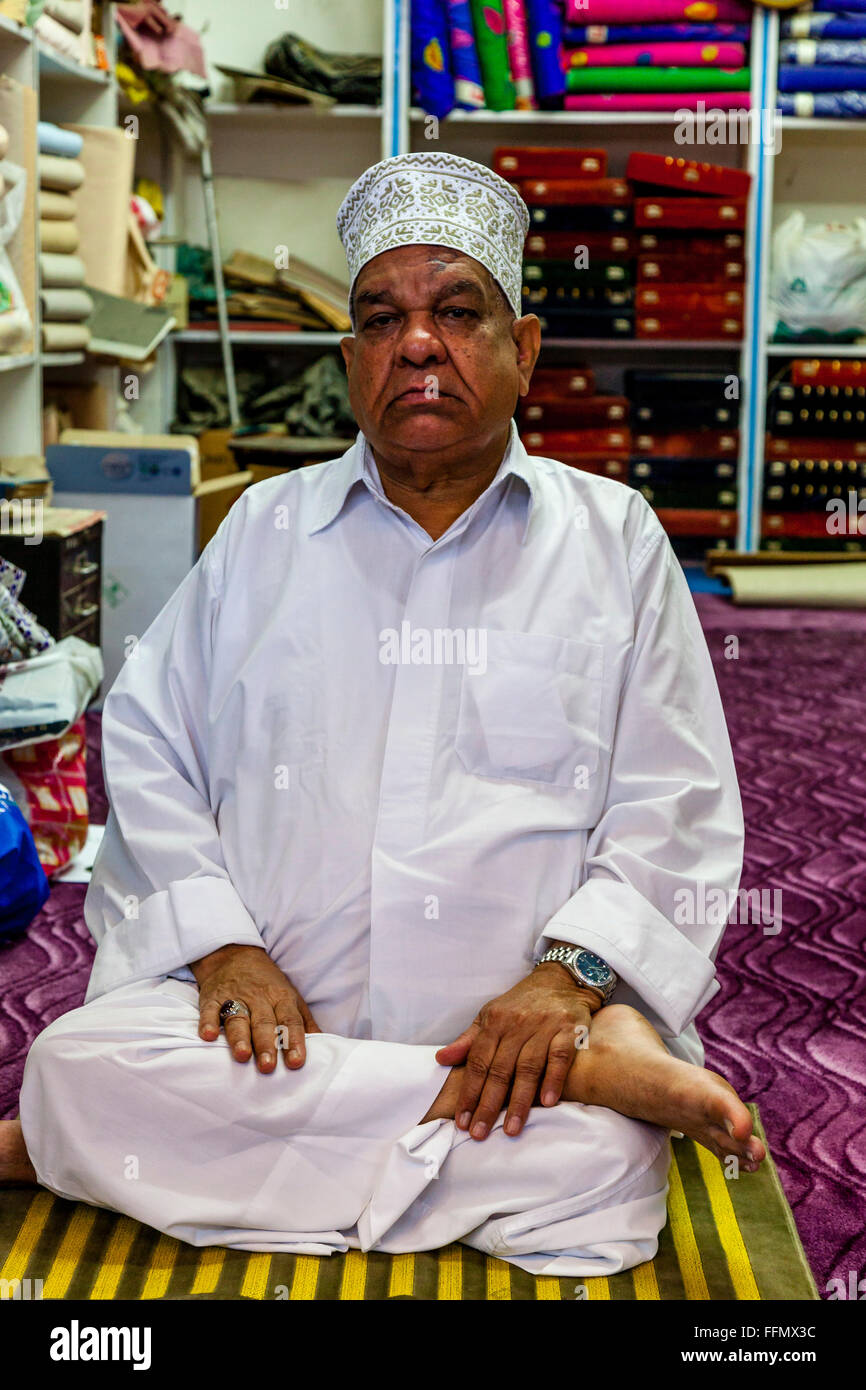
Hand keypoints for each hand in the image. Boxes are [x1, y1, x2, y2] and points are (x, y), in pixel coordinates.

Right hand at [190, 943, 321, 1073]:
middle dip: (267, 1044)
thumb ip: (305, 1023)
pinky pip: (209, 1010)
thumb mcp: (291, 997)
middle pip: (264, 1022)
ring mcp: (234, 997)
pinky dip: (207, 1022)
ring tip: (242, 1055)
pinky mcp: (212, 997)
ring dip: (239, 1037)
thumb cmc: (268, 984)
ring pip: (237, 1017)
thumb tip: (326, 1045)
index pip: (290, 1021)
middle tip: (268, 1066)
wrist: (235, 955)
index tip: (297, 1062)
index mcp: (281, 998)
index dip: (294, 1041)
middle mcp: (259, 998)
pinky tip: (208, 1036)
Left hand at [434, 964, 601, 1140]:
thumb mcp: (491, 1015)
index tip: (461, 1121)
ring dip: (519, 1101)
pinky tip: (547, 1102)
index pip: (477, 1062)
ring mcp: (544, 1027)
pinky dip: (553, 1079)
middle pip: (500, 1069)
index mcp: (494, 1022)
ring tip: (510, 1129)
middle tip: (479, 1133)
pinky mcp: (569, 1029)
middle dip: (488, 1104)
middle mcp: (517, 1024)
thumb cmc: (522, 1003)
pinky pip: (560, 1057)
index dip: (468, 1092)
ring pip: (528, 1067)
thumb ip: (469, 1040)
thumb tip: (441, 1060)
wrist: (561, 979)